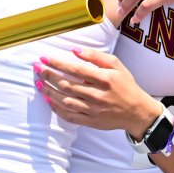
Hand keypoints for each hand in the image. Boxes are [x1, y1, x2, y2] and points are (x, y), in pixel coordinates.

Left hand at [36, 49, 156, 132]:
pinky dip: (56, 108)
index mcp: (105, 79)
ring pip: (65, 101)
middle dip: (48, 76)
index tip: (45, 58)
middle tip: (37, 68)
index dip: (58, 64)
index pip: (76, 70)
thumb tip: (75, 50)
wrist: (137, 111)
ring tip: (38, 83)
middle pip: (67, 85)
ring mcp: (93, 110)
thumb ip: (96, 57)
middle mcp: (98, 95)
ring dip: (48, 91)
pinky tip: (48, 100)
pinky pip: (69, 116)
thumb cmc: (126, 85)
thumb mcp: (117, 66)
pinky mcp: (91, 121)